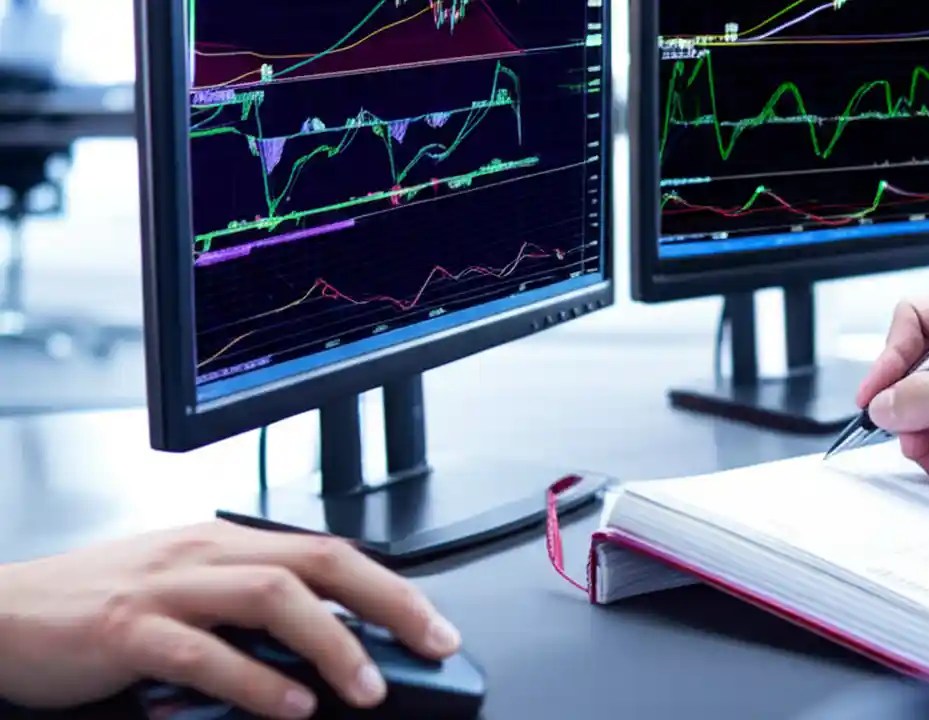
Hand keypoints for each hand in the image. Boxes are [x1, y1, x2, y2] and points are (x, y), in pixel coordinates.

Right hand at [0, 521, 460, 717]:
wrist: (3, 612)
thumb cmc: (99, 607)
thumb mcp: (188, 594)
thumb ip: (249, 615)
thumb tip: (323, 652)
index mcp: (227, 542)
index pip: (330, 552)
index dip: (392, 588)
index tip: (435, 628)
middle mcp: (206, 553)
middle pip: (319, 561)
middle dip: (388, 604)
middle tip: (432, 646)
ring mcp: (168, 587)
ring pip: (271, 596)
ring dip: (331, 643)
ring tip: (368, 688)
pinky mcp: (126, 629)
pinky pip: (202, 651)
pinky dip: (253, 680)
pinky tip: (290, 705)